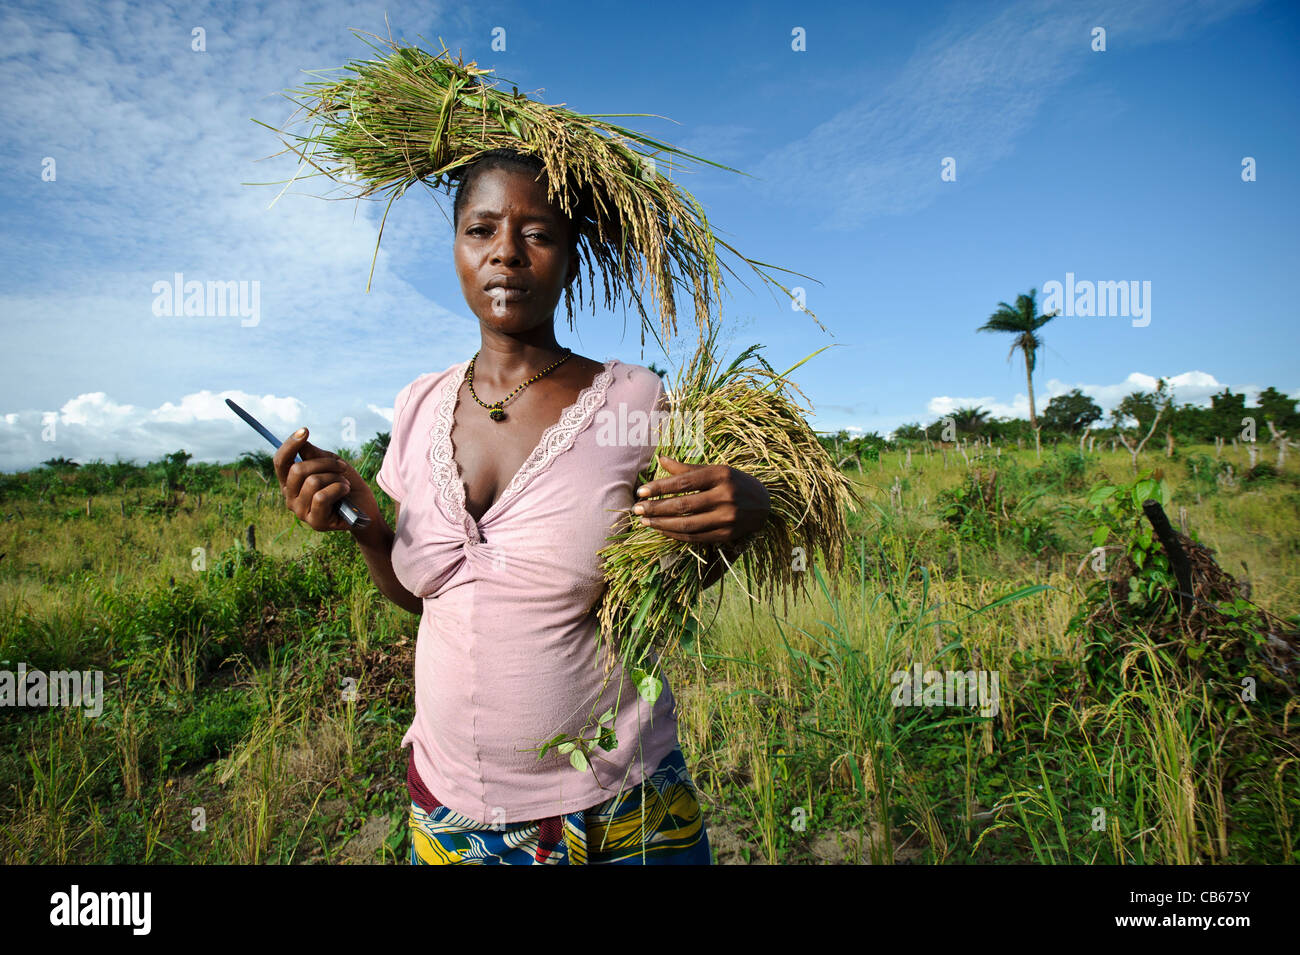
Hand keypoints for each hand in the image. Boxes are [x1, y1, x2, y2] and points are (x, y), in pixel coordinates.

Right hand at [273, 427, 379, 532]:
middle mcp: (290, 497)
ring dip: (336, 478)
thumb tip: (300, 441)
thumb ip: (314, 455)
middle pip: (297, 470)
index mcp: (290, 482)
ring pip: (312, 482)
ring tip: (345, 484)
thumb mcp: (331, 464)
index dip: (290, 445)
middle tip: (342, 467)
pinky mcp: (315, 522)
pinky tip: (346, 492)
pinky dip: (339, 489)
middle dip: (325, 463)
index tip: (305, 431)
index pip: (281, 462)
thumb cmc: (345, 484)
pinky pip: (321, 497)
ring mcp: (301, 511)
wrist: (366, 507)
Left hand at [632, 455, 769, 544]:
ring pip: (687, 524)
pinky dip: (675, 535)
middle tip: (636, 509)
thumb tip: (661, 460)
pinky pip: (695, 537)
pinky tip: (661, 530)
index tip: (641, 491)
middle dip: (656, 508)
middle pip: (683, 505)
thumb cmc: (734, 482)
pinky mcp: (727, 534)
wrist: (764, 503)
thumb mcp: (714, 470)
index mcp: (721, 475)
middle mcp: (725, 496)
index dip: (660, 487)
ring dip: (662, 524)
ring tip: (645, 521)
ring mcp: (727, 518)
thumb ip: (687, 469)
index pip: (684, 482)